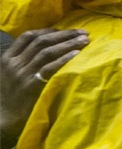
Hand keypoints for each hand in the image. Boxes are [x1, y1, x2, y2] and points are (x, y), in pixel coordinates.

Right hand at [1, 28, 88, 148]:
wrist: (1, 118)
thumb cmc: (8, 97)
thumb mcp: (9, 75)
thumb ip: (22, 62)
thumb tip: (45, 51)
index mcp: (7, 58)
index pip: (28, 36)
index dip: (48, 31)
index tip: (65, 30)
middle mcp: (14, 62)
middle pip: (41, 41)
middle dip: (64, 34)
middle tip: (82, 32)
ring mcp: (22, 73)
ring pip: (47, 51)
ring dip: (68, 44)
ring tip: (84, 40)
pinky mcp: (31, 85)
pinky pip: (49, 68)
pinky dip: (64, 59)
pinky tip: (76, 54)